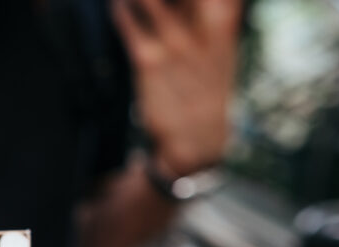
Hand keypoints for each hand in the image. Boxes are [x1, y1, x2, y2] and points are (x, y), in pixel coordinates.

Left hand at [113, 0, 242, 175]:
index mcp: (223, 20)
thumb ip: (215, 12)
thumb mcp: (223, 44)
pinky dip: (120, 8)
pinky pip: (128, 24)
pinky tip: (115, 2)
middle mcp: (201, 27)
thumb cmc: (206, 86)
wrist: (196, 139)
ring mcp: (174, 44)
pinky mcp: (148, 62)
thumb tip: (203, 3)